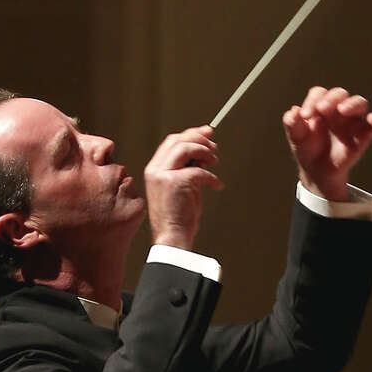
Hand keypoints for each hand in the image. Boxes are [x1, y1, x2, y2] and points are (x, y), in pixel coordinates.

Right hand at [144, 126, 222, 249]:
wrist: (173, 237)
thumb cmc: (179, 216)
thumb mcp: (182, 187)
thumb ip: (189, 168)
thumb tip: (204, 151)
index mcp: (154, 169)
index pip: (171, 142)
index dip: (191, 134)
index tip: (206, 133)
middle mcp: (155, 169)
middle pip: (178, 140)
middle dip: (199, 139)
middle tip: (214, 147)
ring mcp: (163, 175)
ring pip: (186, 148)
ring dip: (204, 152)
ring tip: (214, 162)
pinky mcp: (175, 182)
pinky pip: (199, 170)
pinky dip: (211, 176)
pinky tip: (217, 185)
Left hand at [283, 87, 371, 202]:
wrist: (317, 171)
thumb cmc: (308, 149)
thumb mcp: (296, 137)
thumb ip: (292, 124)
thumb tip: (293, 111)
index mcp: (321, 105)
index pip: (319, 93)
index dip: (313, 100)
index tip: (305, 115)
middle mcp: (338, 109)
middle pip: (340, 93)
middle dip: (331, 99)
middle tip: (322, 109)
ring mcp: (352, 121)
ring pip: (359, 104)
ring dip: (352, 104)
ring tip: (343, 110)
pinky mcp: (363, 136)